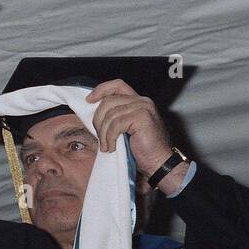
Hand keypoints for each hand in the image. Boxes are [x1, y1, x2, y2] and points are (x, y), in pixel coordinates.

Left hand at [86, 79, 185, 193]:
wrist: (159, 163)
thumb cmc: (143, 149)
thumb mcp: (126, 128)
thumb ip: (116, 116)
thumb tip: (94, 111)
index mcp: (138, 101)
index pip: (117, 85)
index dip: (101, 90)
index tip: (89, 100)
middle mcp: (142, 101)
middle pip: (109, 101)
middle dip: (98, 119)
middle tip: (99, 137)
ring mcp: (143, 108)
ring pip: (110, 114)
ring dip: (103, 133)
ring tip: (106, 146)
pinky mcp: (142, 117)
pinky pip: (115, 124)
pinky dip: (109, 137)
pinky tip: (112, 147)